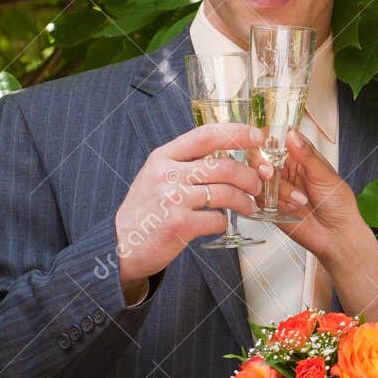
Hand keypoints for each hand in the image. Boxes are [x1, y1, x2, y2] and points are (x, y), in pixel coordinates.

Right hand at [114, 122, 270, 298]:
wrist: (121, 244)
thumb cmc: (146, 209)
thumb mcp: (157, 174)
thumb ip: (186, 162)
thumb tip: (229, 153)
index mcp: (163, 156)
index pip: (205, 135)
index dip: (235, 133)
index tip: (255, 136)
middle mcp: (167, 174)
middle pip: (223, 166)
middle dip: (248, 176)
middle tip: (256, 185)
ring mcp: (172, 199)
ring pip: (225, 193)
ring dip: (244, 201)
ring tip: (249, 206)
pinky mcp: (178, 224)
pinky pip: (217, 219)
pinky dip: (224, 221)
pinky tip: (220, 222)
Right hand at [271, 130, 370, 261]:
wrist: (337, 234)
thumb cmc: (338, 204)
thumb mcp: (324, 175)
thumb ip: (306, 155)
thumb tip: (293, 134)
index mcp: (300, 158)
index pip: (277, 142)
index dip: (268, 142)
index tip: (266, 146)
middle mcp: (286, 172)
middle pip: (261, 160)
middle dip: (265, 166)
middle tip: (272, 172)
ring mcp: (277, 189)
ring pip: (259, 180)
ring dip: (279, 190)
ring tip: (300, 200)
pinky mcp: (270, 207)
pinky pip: (260, 200)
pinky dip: (275, 203)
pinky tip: (292, 208)